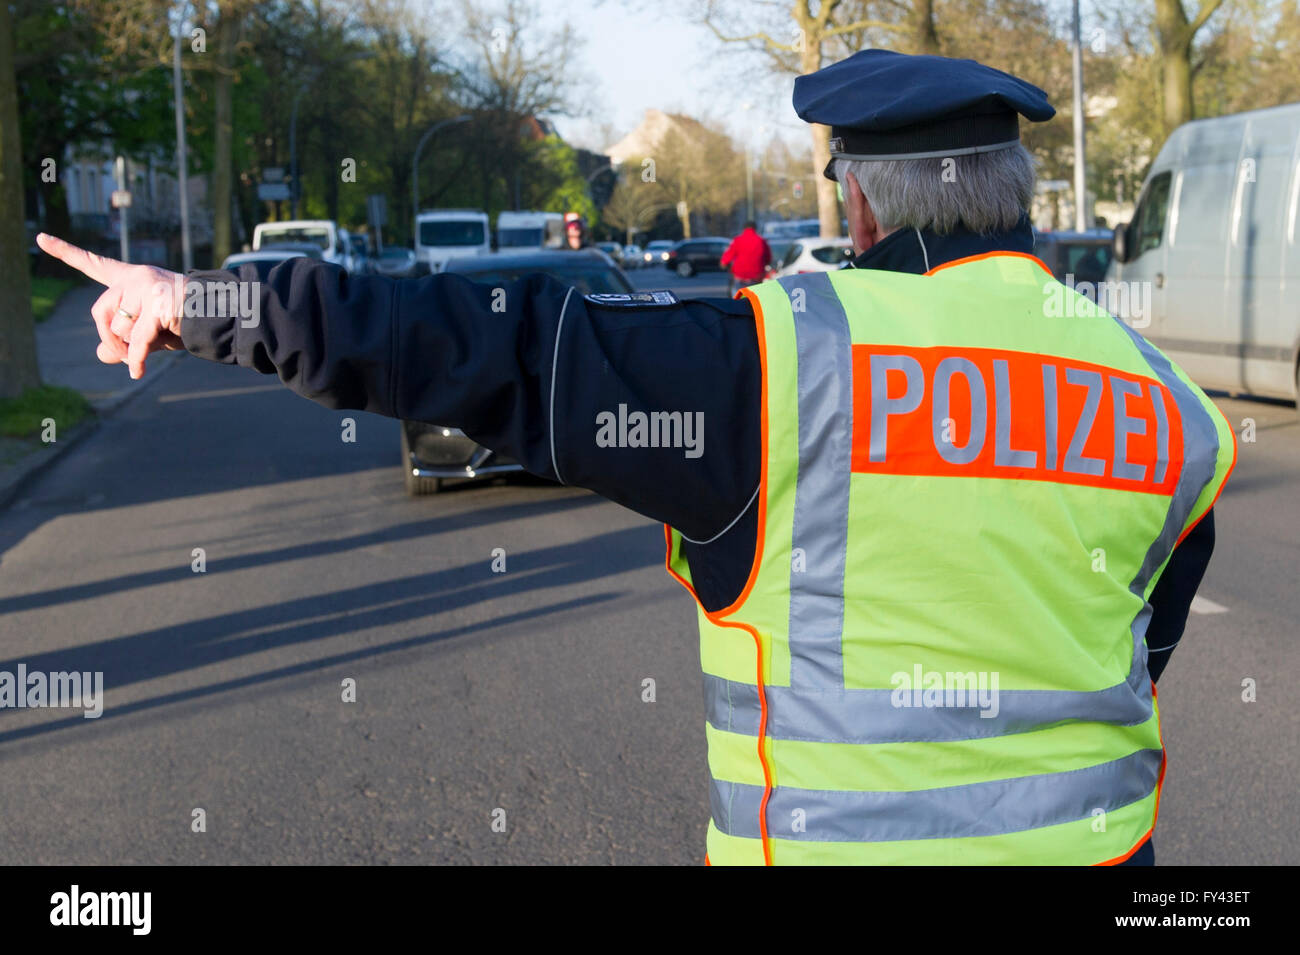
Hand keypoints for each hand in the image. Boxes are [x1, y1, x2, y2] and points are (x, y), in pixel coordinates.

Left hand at [36, 233, 186, 378]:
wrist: (220, 317)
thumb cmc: (186, 324)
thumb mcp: (149, 334)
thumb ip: (124, 342)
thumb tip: (102, 355)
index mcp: (132, 279)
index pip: (95, 265)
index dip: (66, 252)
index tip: (40, 238)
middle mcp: (136, 277)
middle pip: (101, 311)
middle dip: (108, 339)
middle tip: (124, 356)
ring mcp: (146, 288)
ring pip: (118, 326)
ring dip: (130, 347)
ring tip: (153, 348)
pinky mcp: (157, 303)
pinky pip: (137, 339)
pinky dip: (137, 358)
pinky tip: (137, 372)